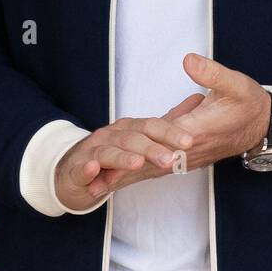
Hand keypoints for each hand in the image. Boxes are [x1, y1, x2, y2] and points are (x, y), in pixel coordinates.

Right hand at [54, 98, 202, 211]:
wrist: (73, 171)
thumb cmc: (113, 152)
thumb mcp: (141, 138)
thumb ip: (169, 123)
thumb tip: (198, 99)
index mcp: (130, 128)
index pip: (152, 127)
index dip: (170, 133)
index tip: (189, 141)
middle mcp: (112, 135)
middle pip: (133, 139)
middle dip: (152, 148)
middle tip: (170, 159)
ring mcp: (93, 150)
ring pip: (109, 152)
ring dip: (123, 158)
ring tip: (137, 163)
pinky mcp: (77, 169)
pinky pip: (82, 168)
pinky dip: (87, 169)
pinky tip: (93, 170)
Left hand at [82, 54, 271, 197]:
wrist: (264, 125)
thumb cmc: (249, 102)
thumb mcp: (235, 83)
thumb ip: (211, 73)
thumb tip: (188, 61)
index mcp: (197, 130)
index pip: (161, 140)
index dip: (136, 147)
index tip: (112, 154)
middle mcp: (190, 149)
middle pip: (151, 163)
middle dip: (122, 171)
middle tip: (92, 178)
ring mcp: (189, 157)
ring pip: (152, 169)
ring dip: (127, 177)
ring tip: (97, 184)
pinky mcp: (187, 158)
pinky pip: (159, 169)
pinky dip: (139, 174)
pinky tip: (121, 177)